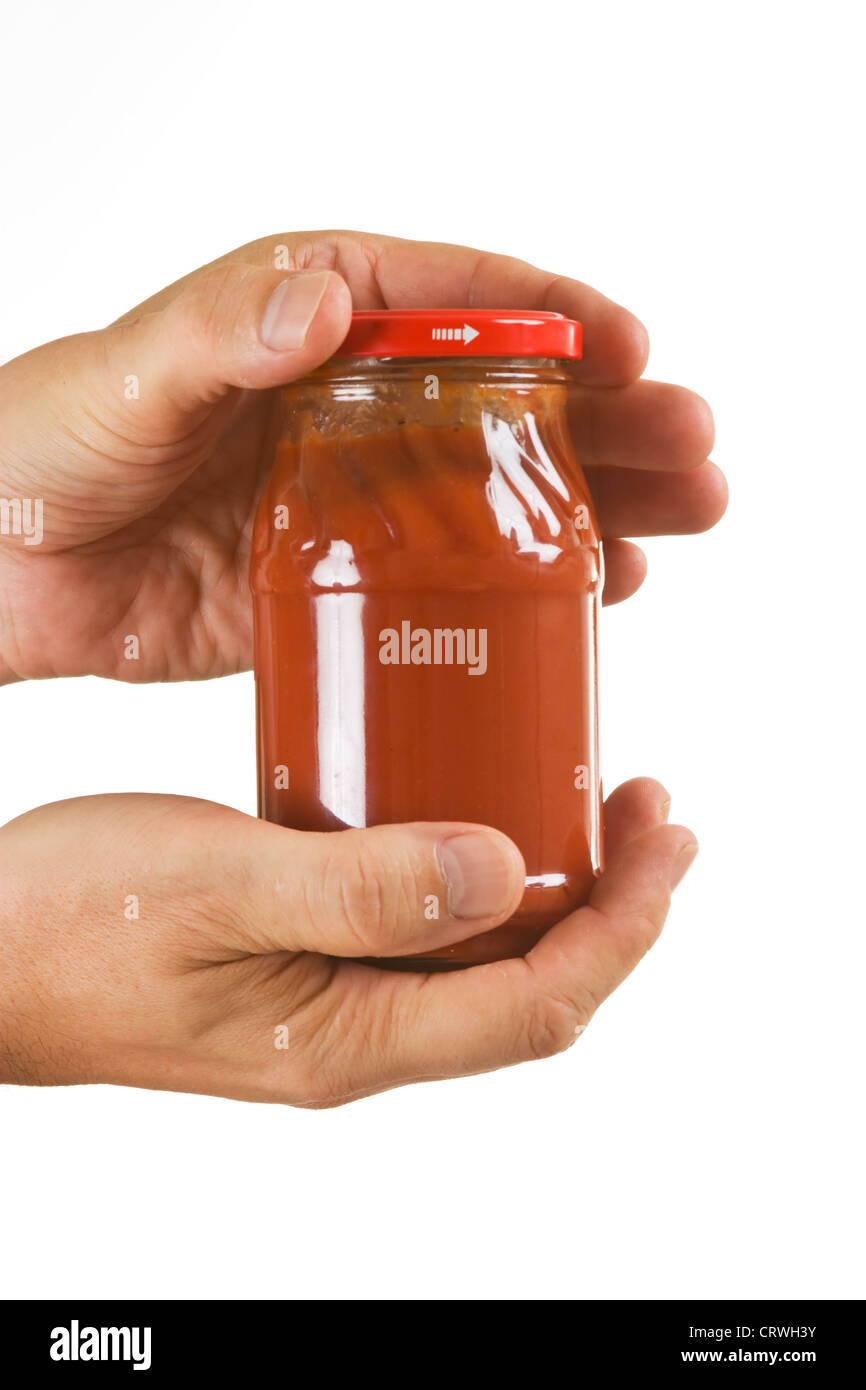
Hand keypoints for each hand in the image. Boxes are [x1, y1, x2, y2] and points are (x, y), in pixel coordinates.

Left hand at [0, 230, 725, 682]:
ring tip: (681, 519)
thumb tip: (322, 303)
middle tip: (692, 447)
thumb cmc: (42, 441)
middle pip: (509, 398)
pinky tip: (597, 590)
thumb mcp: (128, 372)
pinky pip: (453, 578)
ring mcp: (355, 497)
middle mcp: (351, 404)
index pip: (458, 298)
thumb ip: (221, 334)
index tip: (630, 346)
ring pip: (501, 488)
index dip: (555, 315)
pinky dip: (528, 583)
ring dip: (598, 499)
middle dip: (612, 416)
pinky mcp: (340, 580)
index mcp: (312, 321)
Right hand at [0, 779, 694, 1104]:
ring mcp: (328, 1006)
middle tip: (647, 807)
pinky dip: (471, 877)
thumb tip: (511, 877)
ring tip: (587, 806)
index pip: (535, 1006)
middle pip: (526, 992)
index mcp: (346, 1039)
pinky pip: (417, 931)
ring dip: (549, 893)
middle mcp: (353, 1038)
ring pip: (478, 965)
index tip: (667, 838)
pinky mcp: (302, 964)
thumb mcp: (216, 886)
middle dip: (610, 907)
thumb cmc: (65, 921)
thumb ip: (362, 887)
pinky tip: (468, 811)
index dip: (624, 928)